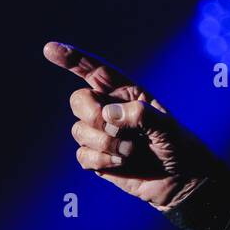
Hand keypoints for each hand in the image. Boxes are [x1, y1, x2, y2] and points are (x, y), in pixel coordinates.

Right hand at [42, 41, 219, 209]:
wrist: (179, 180)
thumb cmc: (177, 145)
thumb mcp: (167, 126)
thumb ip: (141, 114)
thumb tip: (108, 114)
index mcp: (126, 92)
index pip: (95, 70)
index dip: (72, 58)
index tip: (50, 49)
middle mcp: (109, 109)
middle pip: (79, 100)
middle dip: (92, 113)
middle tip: (115, 127)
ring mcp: (101, 133)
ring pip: (79, 130)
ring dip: (104, 142)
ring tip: (130, 151)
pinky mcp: (97, 157)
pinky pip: (82, 154)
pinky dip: (100, 160)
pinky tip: (120, 163)